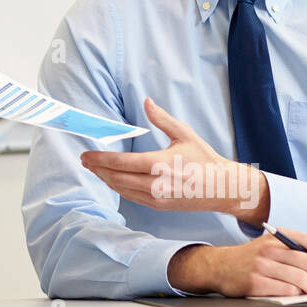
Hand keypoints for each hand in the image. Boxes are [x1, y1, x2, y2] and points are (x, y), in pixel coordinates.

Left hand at [80, 97, 266, 220]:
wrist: (222, 188)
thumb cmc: (204, 159)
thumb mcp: (184, 134)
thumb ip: (162, 119)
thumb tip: (147, 101)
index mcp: (160, 164)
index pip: (121, 163)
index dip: (100, 159)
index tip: (86, 155)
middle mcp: (156, 184)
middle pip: (116, 177)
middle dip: (98, 169)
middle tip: (84, 161)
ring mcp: (156, 197)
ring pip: (121, 189)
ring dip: (105, 179)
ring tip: (94, 169)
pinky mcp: (159, 205)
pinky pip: (132, 197)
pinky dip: (118, 188)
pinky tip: (112, 180)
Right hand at [168, 229, 306, 296]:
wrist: (220, 265)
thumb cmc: (253, 258)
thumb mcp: (277, 245)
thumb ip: (305, 249)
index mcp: (280, 236)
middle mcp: (271, 248)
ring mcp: (262, 265)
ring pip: (302, 280)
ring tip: (303, 288)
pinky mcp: (255, 282)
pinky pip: (287, 292)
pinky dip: (293, 295)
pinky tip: (287, 292)